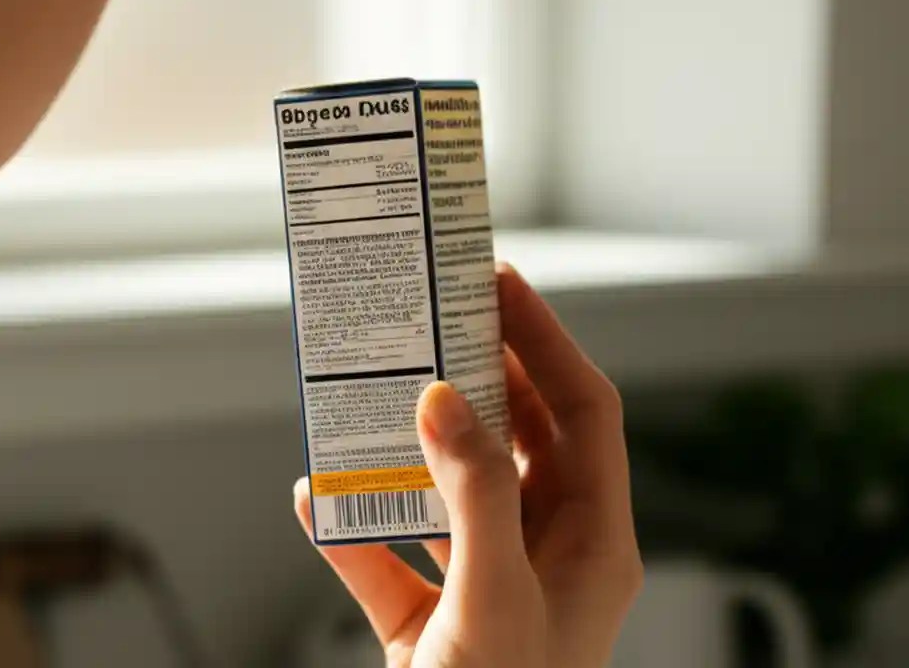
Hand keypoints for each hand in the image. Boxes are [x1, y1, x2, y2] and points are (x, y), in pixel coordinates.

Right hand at [293, 264, 641, 666]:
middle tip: (426, 320)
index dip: (547, 342)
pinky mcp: (428, 624)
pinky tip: (315, 497)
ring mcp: (483, 587)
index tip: (498, 283)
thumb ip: (474, 494)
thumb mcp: (493, 600)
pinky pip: (387, 555)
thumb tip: (443, 399)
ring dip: (403, 448)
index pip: (583, 414)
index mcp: (593, 544)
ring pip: (446, 491)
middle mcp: (545, 556)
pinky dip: (351, 526)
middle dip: (471, 378)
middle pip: (516, 439)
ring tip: (365, 396)